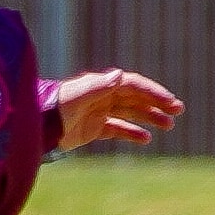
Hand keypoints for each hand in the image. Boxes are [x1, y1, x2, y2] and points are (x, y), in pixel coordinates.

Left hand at [50, 69, 183, 151]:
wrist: (37, 126)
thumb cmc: (56, 106)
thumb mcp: (78, 95)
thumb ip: (99, 86)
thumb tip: (119, 75)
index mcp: (101, 86)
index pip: (132, 85)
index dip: (152, 91)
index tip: (170, 100)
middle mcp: (102, 97)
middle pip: (135, 98)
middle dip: (156, 103)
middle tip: (178, 111)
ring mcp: (99, 113)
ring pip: (130, 114)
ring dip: (149, 118)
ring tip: (169, 125)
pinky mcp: (93, 128)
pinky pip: (117, 129)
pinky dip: (132, 133)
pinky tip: (146, 139)